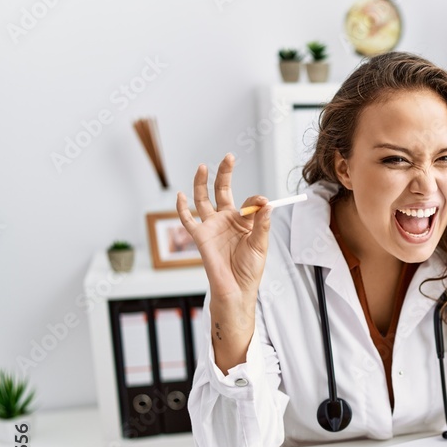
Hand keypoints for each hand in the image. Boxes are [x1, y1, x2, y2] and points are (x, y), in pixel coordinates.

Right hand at [176, 154, 271, 308]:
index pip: (248, 202)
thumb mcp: (260, 245)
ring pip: (203, 199)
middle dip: (224, 174)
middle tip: (228, 157)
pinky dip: (181, 208)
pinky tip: (180, 195)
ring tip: (203, 167)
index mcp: (244, 221)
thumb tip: (266, 203)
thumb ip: (262, 224)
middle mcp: (226, 220)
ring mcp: (212, 226)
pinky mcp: (199, 236)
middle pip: (223, 191)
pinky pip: (187, 219)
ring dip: (202, 183)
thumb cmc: (250, 269)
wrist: (236, 288)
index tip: (262, 201)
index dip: (255, 200)